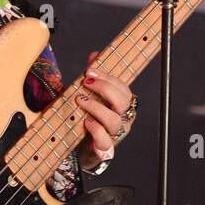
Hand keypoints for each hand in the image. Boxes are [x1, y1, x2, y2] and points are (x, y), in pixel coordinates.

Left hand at [76, 50, 135, 168]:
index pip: (122, 88)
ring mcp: (115, 135)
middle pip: (122, 102)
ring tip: (81, 100)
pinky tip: (86, 122)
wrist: (84, 149)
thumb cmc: (90, 120)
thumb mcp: (91, 96)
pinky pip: (105, 141)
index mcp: (123, 105)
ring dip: (97, 108)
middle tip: (86, 82)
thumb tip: (94, 55)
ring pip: (114, 121)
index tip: (89, 70)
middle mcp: (123, 119)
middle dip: (104, 88)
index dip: (107, 77)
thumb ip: (94, 77)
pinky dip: (96, 130)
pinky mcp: (104, 148)